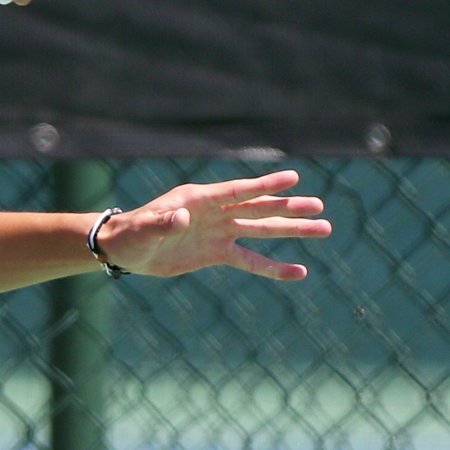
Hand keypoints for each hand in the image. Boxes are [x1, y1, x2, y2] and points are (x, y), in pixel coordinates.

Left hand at [93, 170, 329, 280]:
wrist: (126, 249)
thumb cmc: (132, 233)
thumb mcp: (145, 229)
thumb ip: (164, 222)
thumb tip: (181, 218)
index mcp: (199, 199)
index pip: (238, 191)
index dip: (265, 185)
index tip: (293, 178)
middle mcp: (215, 213)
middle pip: (258, 208)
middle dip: (289, 207)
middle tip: (320, 206)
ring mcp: (218, 232)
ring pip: (262, 230)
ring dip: (291, 230)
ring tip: (323, 227)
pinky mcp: (217, 253)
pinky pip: (250, 260)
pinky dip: (273, 267)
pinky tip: (298, 271)